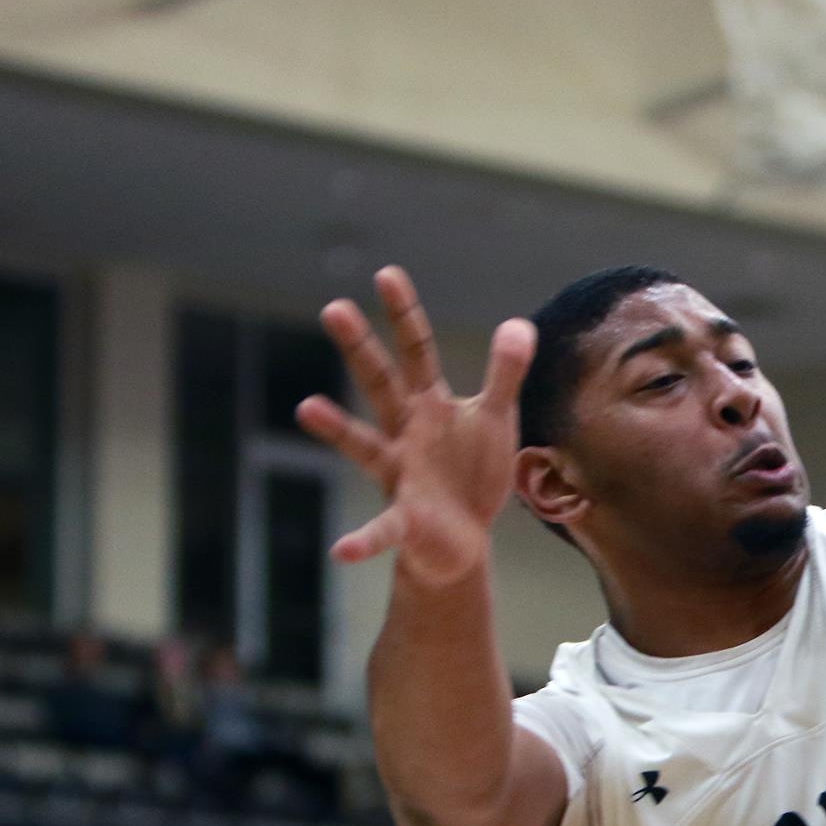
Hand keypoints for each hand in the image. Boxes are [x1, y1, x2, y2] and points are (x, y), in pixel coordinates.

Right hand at [296, 266, 536, 587]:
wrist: (461, 539)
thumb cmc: (471, 470)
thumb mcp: (493, 418)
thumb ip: (503, 373)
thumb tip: (519, 324)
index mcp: (429, 405)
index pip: (416, 351)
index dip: (404, 315)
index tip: (386, 273)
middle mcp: (406, 432)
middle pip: (380, 383)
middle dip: (360, 348)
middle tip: (334, 308)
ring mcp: (400, 474)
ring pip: (365, 445)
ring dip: (336, 428)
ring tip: (306, 407)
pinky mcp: (404, 518)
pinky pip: (381, 529)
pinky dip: (362, 540)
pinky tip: (342, 551)